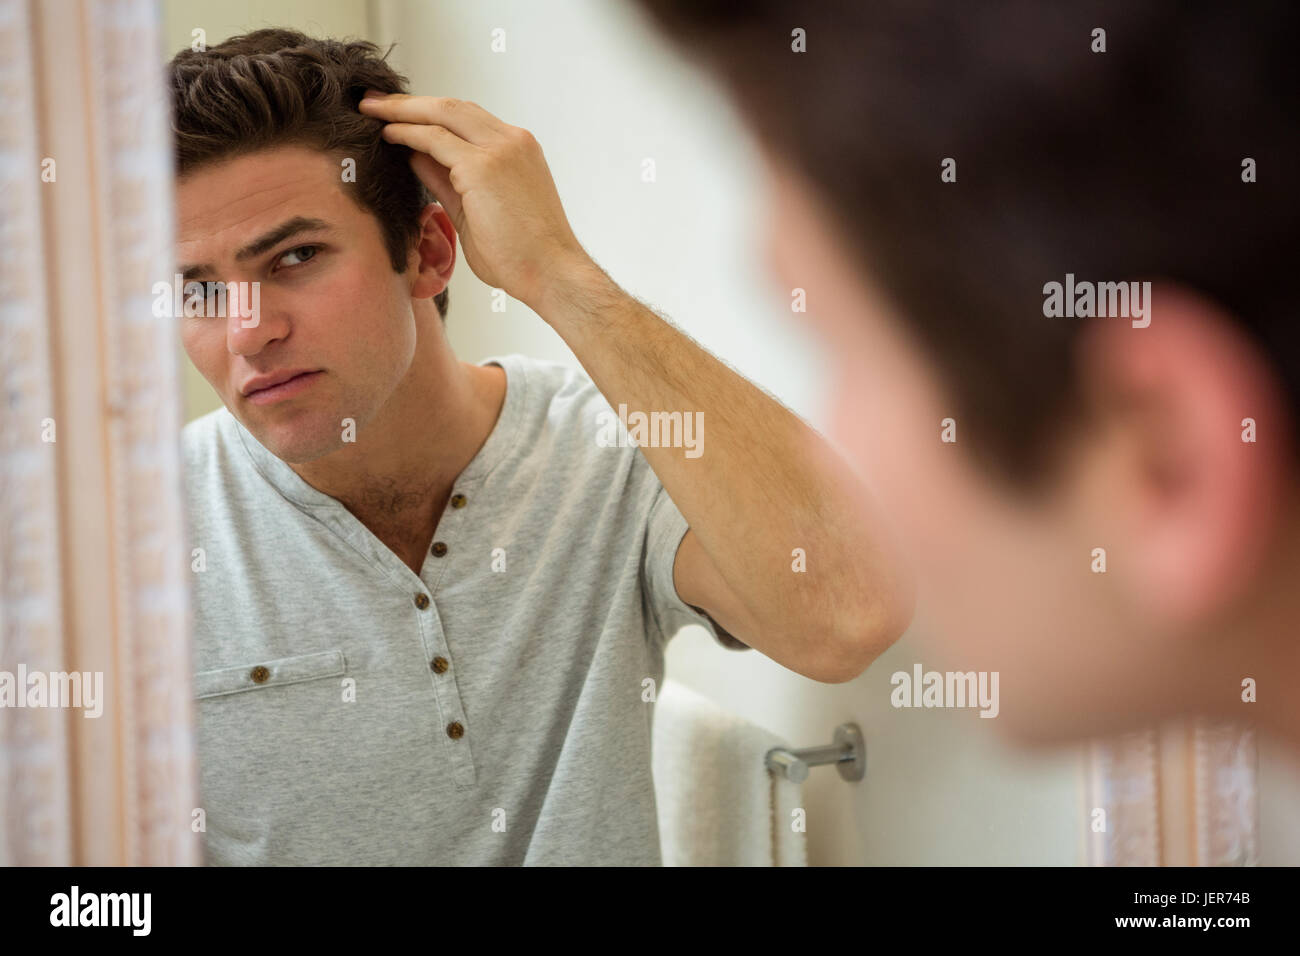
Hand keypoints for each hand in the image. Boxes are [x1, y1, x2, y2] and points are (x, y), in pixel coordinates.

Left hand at [358, 92, 589, 311]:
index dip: (431, 114)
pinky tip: (387, 135)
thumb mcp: (477, 211)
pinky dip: (408, 132)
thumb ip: (448, 181)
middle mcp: (513, 141)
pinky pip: (435, 138)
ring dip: (403, 110)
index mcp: (518, 151)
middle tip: (375, 101)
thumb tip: (417, 158)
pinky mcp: (484, 166)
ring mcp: (500, 150)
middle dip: (409, 102)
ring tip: (371, 109)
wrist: (553, 275)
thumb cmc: (523, 256)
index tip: (401, 116)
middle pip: (452, 107)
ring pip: (443, 113)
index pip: (467, 120)